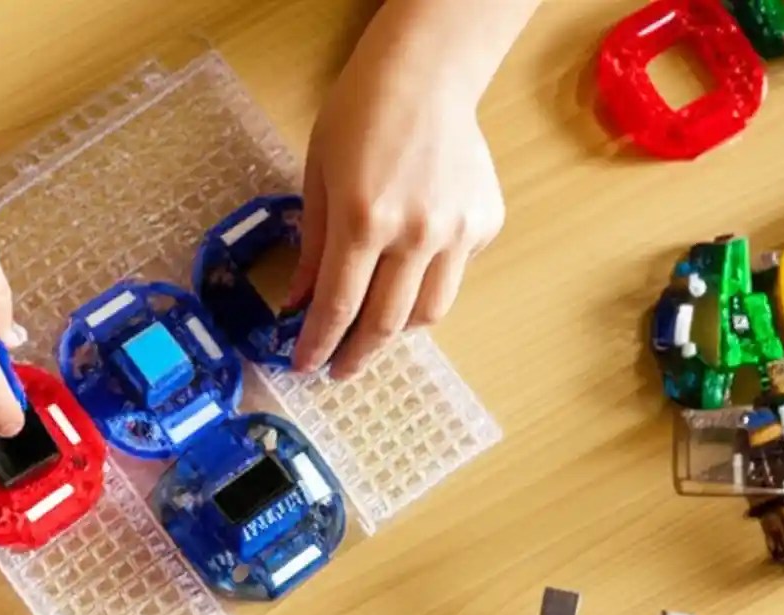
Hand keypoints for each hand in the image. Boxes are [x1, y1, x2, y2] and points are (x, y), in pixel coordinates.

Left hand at [289, 54, 505, 379]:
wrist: (425, 76)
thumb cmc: (361, 116)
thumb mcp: (318, 178)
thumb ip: (313, 248)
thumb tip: (299, 304)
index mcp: (364, 220)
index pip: (338, 307)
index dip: (317, 345)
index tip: (304, 367)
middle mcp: (416, 233)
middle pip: (385, 323)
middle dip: (356, 355)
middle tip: (338, 370)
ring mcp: (457, 230)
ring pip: (429, 313)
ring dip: (396, 332)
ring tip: (372, 332)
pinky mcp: (485, 223)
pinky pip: (455, 275)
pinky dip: (429, 285)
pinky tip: (410, 270)